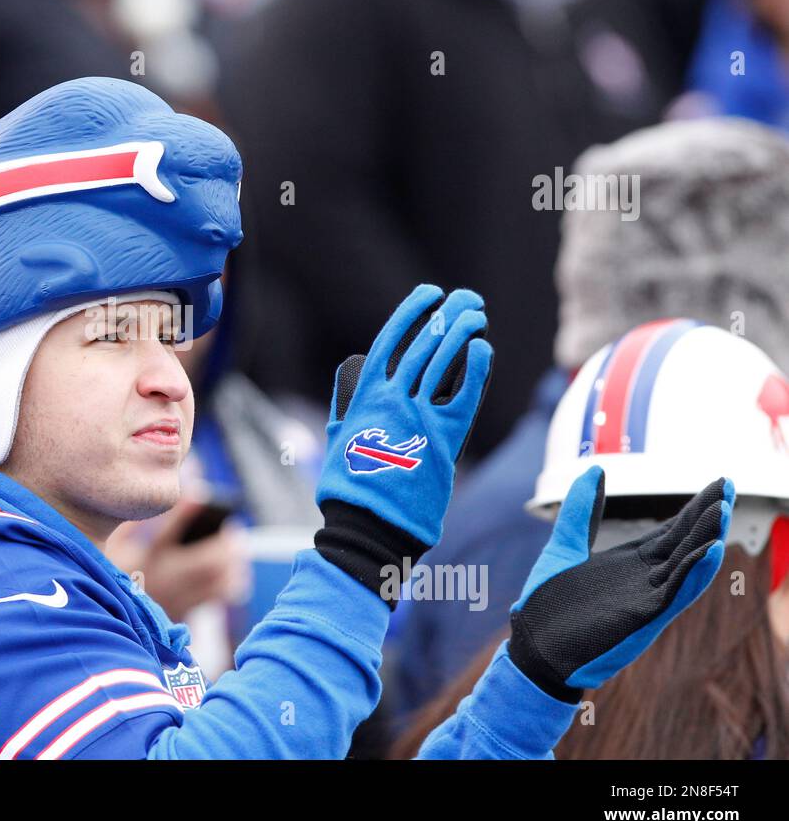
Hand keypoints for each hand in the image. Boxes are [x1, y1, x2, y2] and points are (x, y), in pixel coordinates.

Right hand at [108, 500, 250, 620]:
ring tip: (239, 549)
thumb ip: (133, 523)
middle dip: (224, 544)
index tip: (202, 495)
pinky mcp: (188, 611)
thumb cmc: (118, 576)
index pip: (166, 532)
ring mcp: (179, 598)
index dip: (184, 512)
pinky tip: (237, 572)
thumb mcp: (116, 548)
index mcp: (145, 559)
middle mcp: (164, 580)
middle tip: (233, 528)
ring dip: (234, 563)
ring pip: (217, 581)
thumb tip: (150, 496)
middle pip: (204, 563)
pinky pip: (219, 597)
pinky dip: (234, 583)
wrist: (115, 621)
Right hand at [314, 284, 492, 550]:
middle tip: (466, 298)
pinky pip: (465, 396)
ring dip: (462, 332)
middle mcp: (392, 399)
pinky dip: (475, 370)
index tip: (428, 295)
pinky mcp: (444, 439)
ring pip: (444, 362)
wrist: (370, 525)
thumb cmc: (350, 485)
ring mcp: (419, 417)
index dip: (411, 313)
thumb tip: (351, 369)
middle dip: (446, 315)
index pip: (390, 341)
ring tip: (476, 313)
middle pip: (423, 344)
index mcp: (365, 396)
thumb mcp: (338, 436)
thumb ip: (346, 400)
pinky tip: (482, 349)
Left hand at [508, 466, 730, 701]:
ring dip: (706, 540)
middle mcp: (645, 580)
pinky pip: (674, 594)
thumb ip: (582, 512)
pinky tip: (709, 552)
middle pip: (685, 543)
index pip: (671, 532)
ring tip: (722, 510)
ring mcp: (646, 599)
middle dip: (706, 516)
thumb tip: (596, 469)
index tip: (716, 484)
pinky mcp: (642, 618)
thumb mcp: (566, 546)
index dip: (693, 509)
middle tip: (727, 485)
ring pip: (686, 566)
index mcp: (631, 563)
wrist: (533, 646)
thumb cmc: (548, 601)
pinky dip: (693, 573)